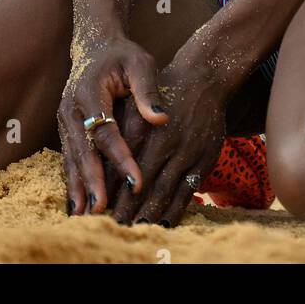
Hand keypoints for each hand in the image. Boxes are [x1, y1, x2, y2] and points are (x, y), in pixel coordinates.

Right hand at [58, 34, 169, 216]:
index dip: (121, 158)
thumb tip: (161, 119)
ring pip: (72, 158)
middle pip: (83, 150)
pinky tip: (79, 204)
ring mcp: (64, 120)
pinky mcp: (65, 130)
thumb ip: (148, 91)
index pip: (106, 131)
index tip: (136, 181)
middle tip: (103, 209)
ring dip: (79, 187)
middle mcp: (71, 108)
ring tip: (87, 214)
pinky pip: (70, 158)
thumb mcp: (140, 64)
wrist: (95, 46)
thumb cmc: (123, 56)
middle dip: (93, 181)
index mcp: (89, 91)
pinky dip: (74, 181)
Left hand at [109, 43, 231, 227]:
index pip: (122, 164)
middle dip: (128, 208)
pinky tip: (163, 222)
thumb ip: (120, 130)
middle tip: (115, 226)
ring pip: (165, 190)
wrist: (203, 76)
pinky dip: (175, 209)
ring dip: (150, 212)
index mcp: (144, 126)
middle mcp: (166, 140)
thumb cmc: (162, 91)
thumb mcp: (136, 102)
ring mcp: (188, 150)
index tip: (99, 207)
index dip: (111, 188)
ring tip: (136, 228)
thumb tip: (100, 163)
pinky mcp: (205, 157)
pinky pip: (187, 190)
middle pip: (142, 183)